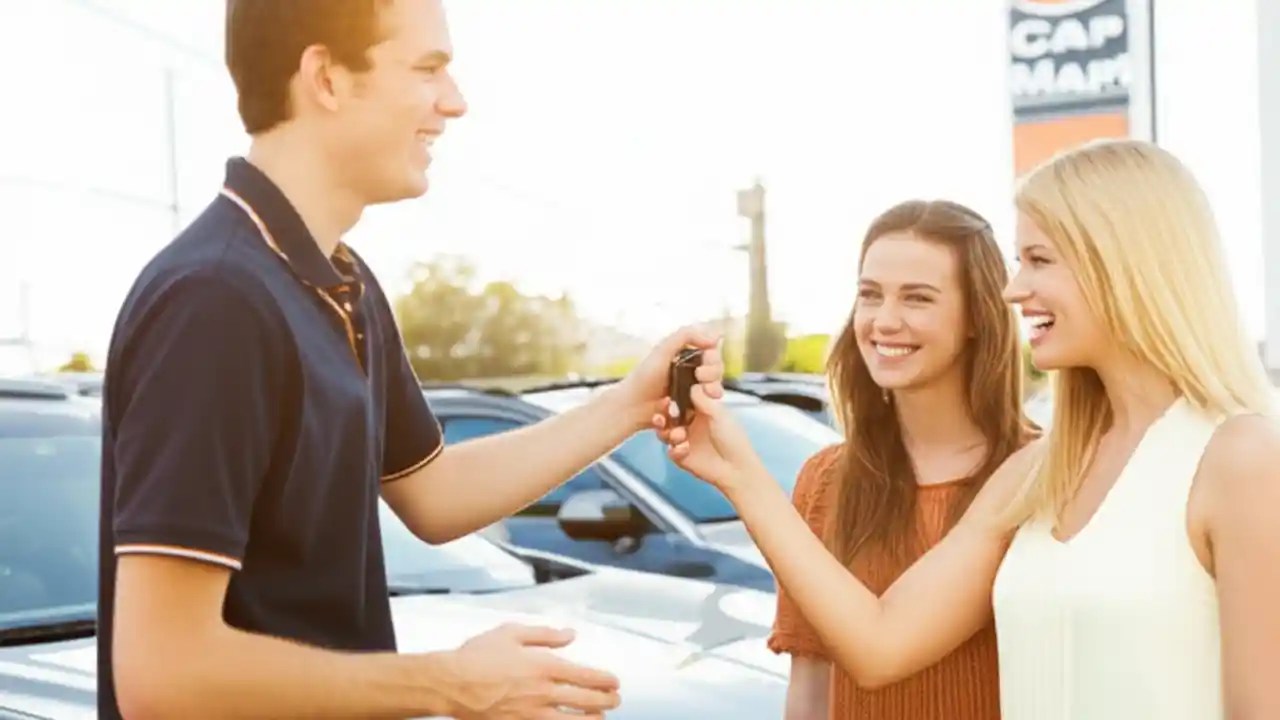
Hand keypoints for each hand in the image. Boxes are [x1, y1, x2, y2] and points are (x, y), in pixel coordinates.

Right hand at [443, 623, 619, 718]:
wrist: (450, 684)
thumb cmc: (477, 656)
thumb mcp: (511, 633)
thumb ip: (545, 634)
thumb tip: (570, 635)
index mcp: (544, 666)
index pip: (586, 676)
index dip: (605, 680)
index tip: (615, 681)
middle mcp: (543, 692)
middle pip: (586, 701)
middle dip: (606, 701)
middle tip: (615, 699)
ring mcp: (532, 714)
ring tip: (600, 717)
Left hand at [613, 324, 724, 429]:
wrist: (633, 406)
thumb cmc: (644, 376)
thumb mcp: (663, 349)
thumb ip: (686, 335)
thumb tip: (716, 336)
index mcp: (687, 357)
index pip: (713, 355)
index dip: (713, 360)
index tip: (703, 364)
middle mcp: (693, 374)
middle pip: (718, 372)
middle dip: (713, 375)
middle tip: (699, 378)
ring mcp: (694, 393)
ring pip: (716, 391)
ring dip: (712, 391)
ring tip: (698, 394)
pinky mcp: (693, 411)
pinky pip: (708, 409)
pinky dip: (704, 407)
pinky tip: (693, 406)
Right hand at [653, 384, 766, 497]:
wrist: (737, 469)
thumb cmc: (733, 440)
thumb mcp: (719, 416)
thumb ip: (704, 401)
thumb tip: (692, 386)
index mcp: (700, 411)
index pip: (680, 401)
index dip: (672, 399)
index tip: (668, 398)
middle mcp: (690, 424)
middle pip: (668, 416)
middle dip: (664, 415)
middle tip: (666, 416)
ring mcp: (684, 441)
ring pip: (665, 433)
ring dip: (668, 433)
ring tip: (678, 435)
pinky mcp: (681, 456)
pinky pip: (670, 451)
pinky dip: (675, 450)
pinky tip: (685, 449)